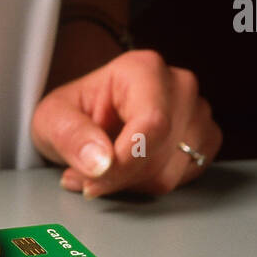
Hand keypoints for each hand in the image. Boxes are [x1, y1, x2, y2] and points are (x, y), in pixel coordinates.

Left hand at [32, 50, 220, 196]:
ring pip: (169, 174)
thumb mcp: (52, 119)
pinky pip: (179, 182)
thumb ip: (71, 136)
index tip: (93, 180)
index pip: (152, 124)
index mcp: (144, 69)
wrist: (87, 118)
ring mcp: (197, 113)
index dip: (124, 162)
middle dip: (118, 176)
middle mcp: (179, 86)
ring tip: (102, 168)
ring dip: (128, 184)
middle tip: (83, 176)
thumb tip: (100, 162)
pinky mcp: (204, 141)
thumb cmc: (72, 112)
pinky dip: (146, 186)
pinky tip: (127, 171)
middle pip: (161, 152)